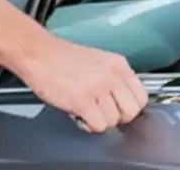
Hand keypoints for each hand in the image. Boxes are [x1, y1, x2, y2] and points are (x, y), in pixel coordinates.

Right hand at [14, 36, 148, 132]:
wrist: (39, 54)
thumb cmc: (63, 58)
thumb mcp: (99, 61)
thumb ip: (114, 78)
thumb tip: (124, 103)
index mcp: (119, 64)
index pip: (141, 97)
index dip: (129, 107)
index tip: (118, 108)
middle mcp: (112, 75)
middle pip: (132, 111)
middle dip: (118, 118)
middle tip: (102, 113)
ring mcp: (97, 88)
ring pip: (114, 121)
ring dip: (100, 121)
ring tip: (86, 111)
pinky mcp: (82, 101)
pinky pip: (98, 125)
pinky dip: (89, 125)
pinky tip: (79, 115)